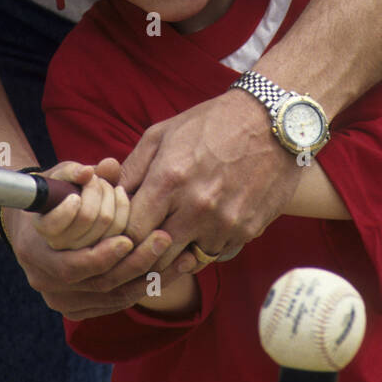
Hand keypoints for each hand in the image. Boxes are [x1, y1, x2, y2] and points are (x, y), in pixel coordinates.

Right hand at [6, 159, 175, 319]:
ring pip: (112, 298)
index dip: (101, 255)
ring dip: (150, 279)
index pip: (70, 266)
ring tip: (181, 257)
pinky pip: (116, 302)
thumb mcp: (60, 177)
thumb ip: (80, 171)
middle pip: (98, 284)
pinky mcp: (79, 308)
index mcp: (34, 251)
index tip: (128, 238)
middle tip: (164, 239)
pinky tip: (172, 269)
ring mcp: (61, 299)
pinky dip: (145, 287)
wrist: (33, 224)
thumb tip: (108, 166)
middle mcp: (45, 282)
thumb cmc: (50, 195)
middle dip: (135, 263)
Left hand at [119, 88, 299, 273]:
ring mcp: (225, 223)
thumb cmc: (210, 123)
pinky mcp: (248, 230)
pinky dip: (206, 244)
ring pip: (187, 260)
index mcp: (170, 180)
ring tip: (175, 231)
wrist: (271, 121)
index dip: (123, 236)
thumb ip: (132, 169)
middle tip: (143, 243)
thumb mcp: (162, 134)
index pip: (132, 233)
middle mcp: (197, 207)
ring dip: (177, 251)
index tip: (123, 231)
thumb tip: (110, 196)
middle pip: (156, 255)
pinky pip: (217, 253)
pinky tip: (205, 225)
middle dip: (146, 251)